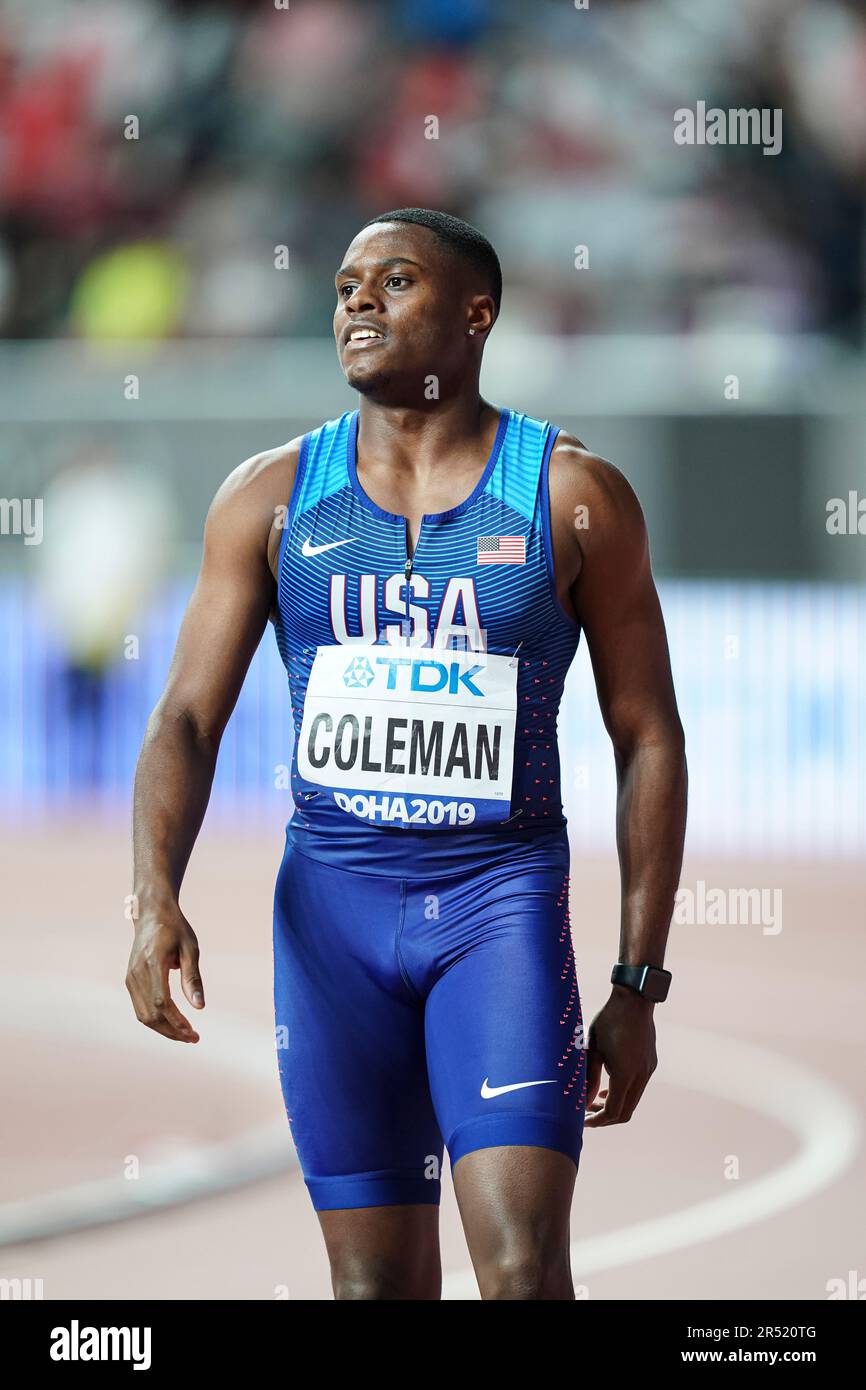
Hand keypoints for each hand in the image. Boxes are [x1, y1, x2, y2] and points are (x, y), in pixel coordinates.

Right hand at [126, 901, 204, 1043]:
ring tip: (184, 1034)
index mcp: (153, 964)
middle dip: (171, 1031)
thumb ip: (192, 978)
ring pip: (143, 1015)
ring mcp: (131, 978)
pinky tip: (172, 1023)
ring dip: (163, 1029)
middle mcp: (137, 974)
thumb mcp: (190, 948)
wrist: (151, 913)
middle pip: (151, 1014)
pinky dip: (155, 1019)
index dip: (177, 1022)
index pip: (162, 1003)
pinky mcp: (130, 980)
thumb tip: (200, 1007)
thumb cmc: (175, 928)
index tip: (193, 1033)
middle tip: (193, 1038)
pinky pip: (140, 1007)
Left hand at [583, 987, 657, 1126]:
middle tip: (587, 1113)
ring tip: (596, 1099)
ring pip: (633, 1100)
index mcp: (625, 1075)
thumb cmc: (609, 1021)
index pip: (613, 1112)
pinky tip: (610, 1085)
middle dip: (605, 1117)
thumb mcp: (592, 1049)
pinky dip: (624, 1093)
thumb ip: (588, 1078)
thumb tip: (582, 1101)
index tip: (582, 1119)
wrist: (634, 1000)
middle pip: (626, 1112)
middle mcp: (641, 1076)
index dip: (597, 1120)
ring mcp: (648, 1070)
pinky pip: (638, 1087)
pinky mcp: (650, 1063)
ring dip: (615, 1105)